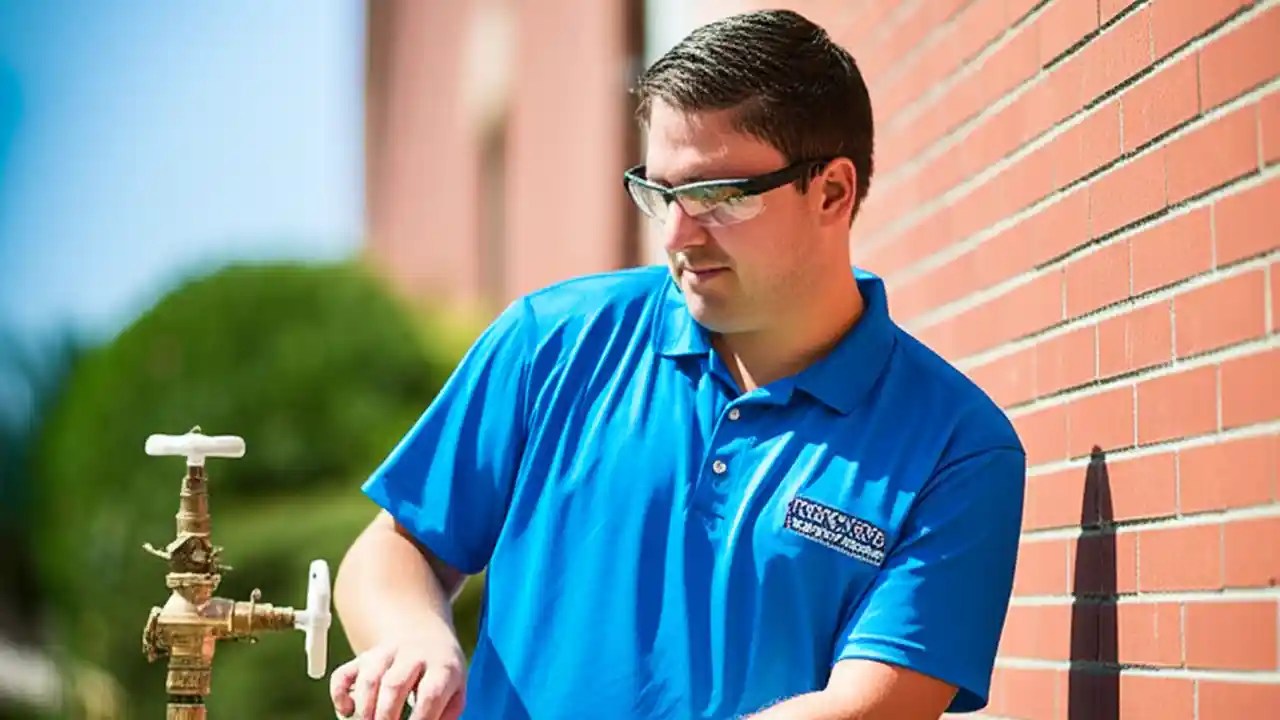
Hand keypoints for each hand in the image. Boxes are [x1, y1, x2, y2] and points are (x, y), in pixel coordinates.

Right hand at [329, 636, 466, 719]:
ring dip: (365, 710)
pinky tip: (347, 711)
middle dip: (386, 717)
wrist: (425, 636)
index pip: (430, 694)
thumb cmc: (441, 676)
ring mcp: (385, 654)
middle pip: (394, 685)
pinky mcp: (363, 658)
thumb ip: (445, 715)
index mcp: (442, 666)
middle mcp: (412, 655)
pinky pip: (343, 675)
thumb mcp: (455, 691)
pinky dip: (339, 696)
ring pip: (368, 680)